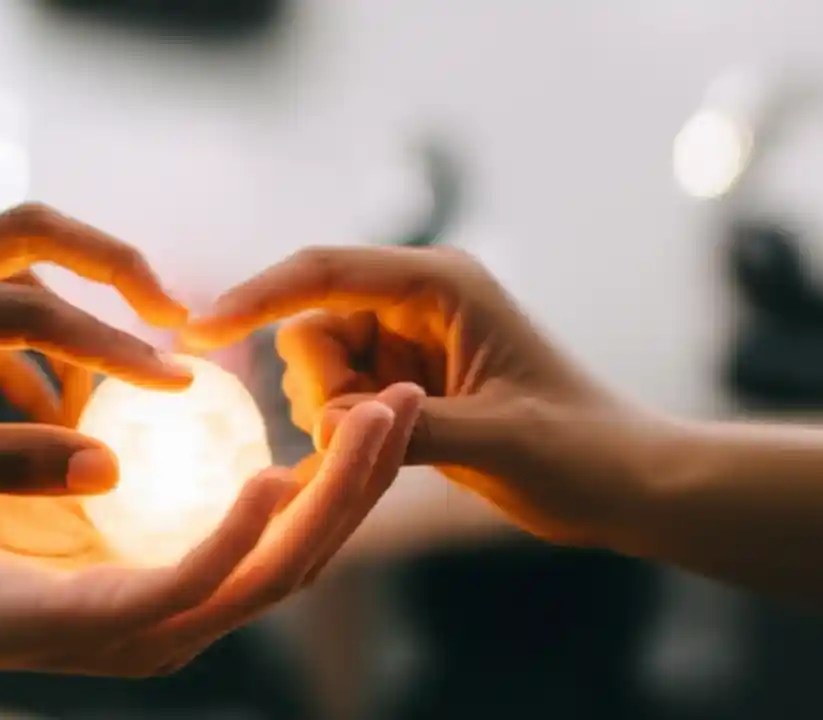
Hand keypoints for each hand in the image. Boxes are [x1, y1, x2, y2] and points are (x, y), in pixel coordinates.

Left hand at [0, 203, 192, 563]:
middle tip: (173, 311)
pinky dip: (32, 359)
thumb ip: (1, 464)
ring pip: (16, 275)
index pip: (31, 308)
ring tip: (130, 373)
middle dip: (110, 265)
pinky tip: (60, 411)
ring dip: (74, 317)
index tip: (174, 378)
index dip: (112, 343)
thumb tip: (106, 468)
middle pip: (32, 234)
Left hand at [0, 390, 420, 717]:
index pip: (283, 530)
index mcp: (169, 578)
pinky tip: (274, 477)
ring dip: (330, 500)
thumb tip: (165, 381)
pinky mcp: (98, 632)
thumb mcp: (58, 468)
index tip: (382, 400)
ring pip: (268, 571)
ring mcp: (141, 633)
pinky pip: (188, 583)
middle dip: (364, 480)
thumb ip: (118, 442)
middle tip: (414, 404)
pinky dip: (239, 533)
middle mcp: (171, 614)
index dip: (343, 472)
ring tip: (377, 426)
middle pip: (299, 551)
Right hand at [185, 246, 673, 546]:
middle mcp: (415, 303)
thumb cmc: (581, 450)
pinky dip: (347, 435)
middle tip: (385, 436)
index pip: (323, 272)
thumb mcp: (496, 437)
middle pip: (310, 328)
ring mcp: (405, 345)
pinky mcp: (403, 385)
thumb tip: (325, 426)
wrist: (625, 483)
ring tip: (410, 452)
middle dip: (325, 389)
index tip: (197, 330)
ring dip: (338, 419)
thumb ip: (403, 427)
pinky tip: (390, 462)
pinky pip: (338, 402)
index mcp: (440, 285)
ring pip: (318, 371)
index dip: (254, 295)